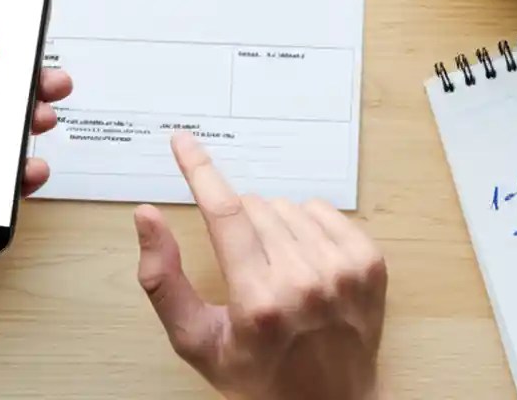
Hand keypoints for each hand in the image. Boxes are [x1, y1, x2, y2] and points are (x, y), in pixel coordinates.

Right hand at [134, 133, 386, 399]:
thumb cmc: (258, 377)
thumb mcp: (195, 341)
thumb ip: (161, 279)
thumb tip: (146, 215)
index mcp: (259, 301)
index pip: (224, 213)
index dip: (198, 169)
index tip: (183, 141)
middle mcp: (306, 282)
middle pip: (254, 207)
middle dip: (237, 224)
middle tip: (242, 267)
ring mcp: (344, 271)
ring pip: (287, 207)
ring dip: (272, 227)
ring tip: (275, 271)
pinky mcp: (370, 263)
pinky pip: (323, 210)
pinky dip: (306, 226)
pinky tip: (302, 260)